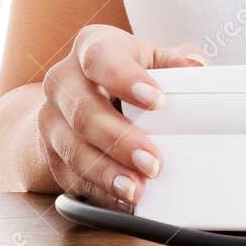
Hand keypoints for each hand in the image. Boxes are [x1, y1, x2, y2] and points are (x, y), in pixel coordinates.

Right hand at [39, 24, 207, 209]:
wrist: (73, 98)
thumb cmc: (121, 73)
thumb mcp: (147, 58)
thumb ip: (173, 60)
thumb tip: (196, 66)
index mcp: (91, 46)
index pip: (101, 58)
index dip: (126, 79)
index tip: (158, 100)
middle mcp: (63, 80)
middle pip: (84, 111)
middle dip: (121, 141)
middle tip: (153, 162)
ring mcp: (51, 119)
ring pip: (73, 149)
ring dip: (107, 172)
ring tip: (137, 188)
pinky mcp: (49, 153)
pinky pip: (69, 177)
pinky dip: (97, 191)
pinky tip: (120, 199)